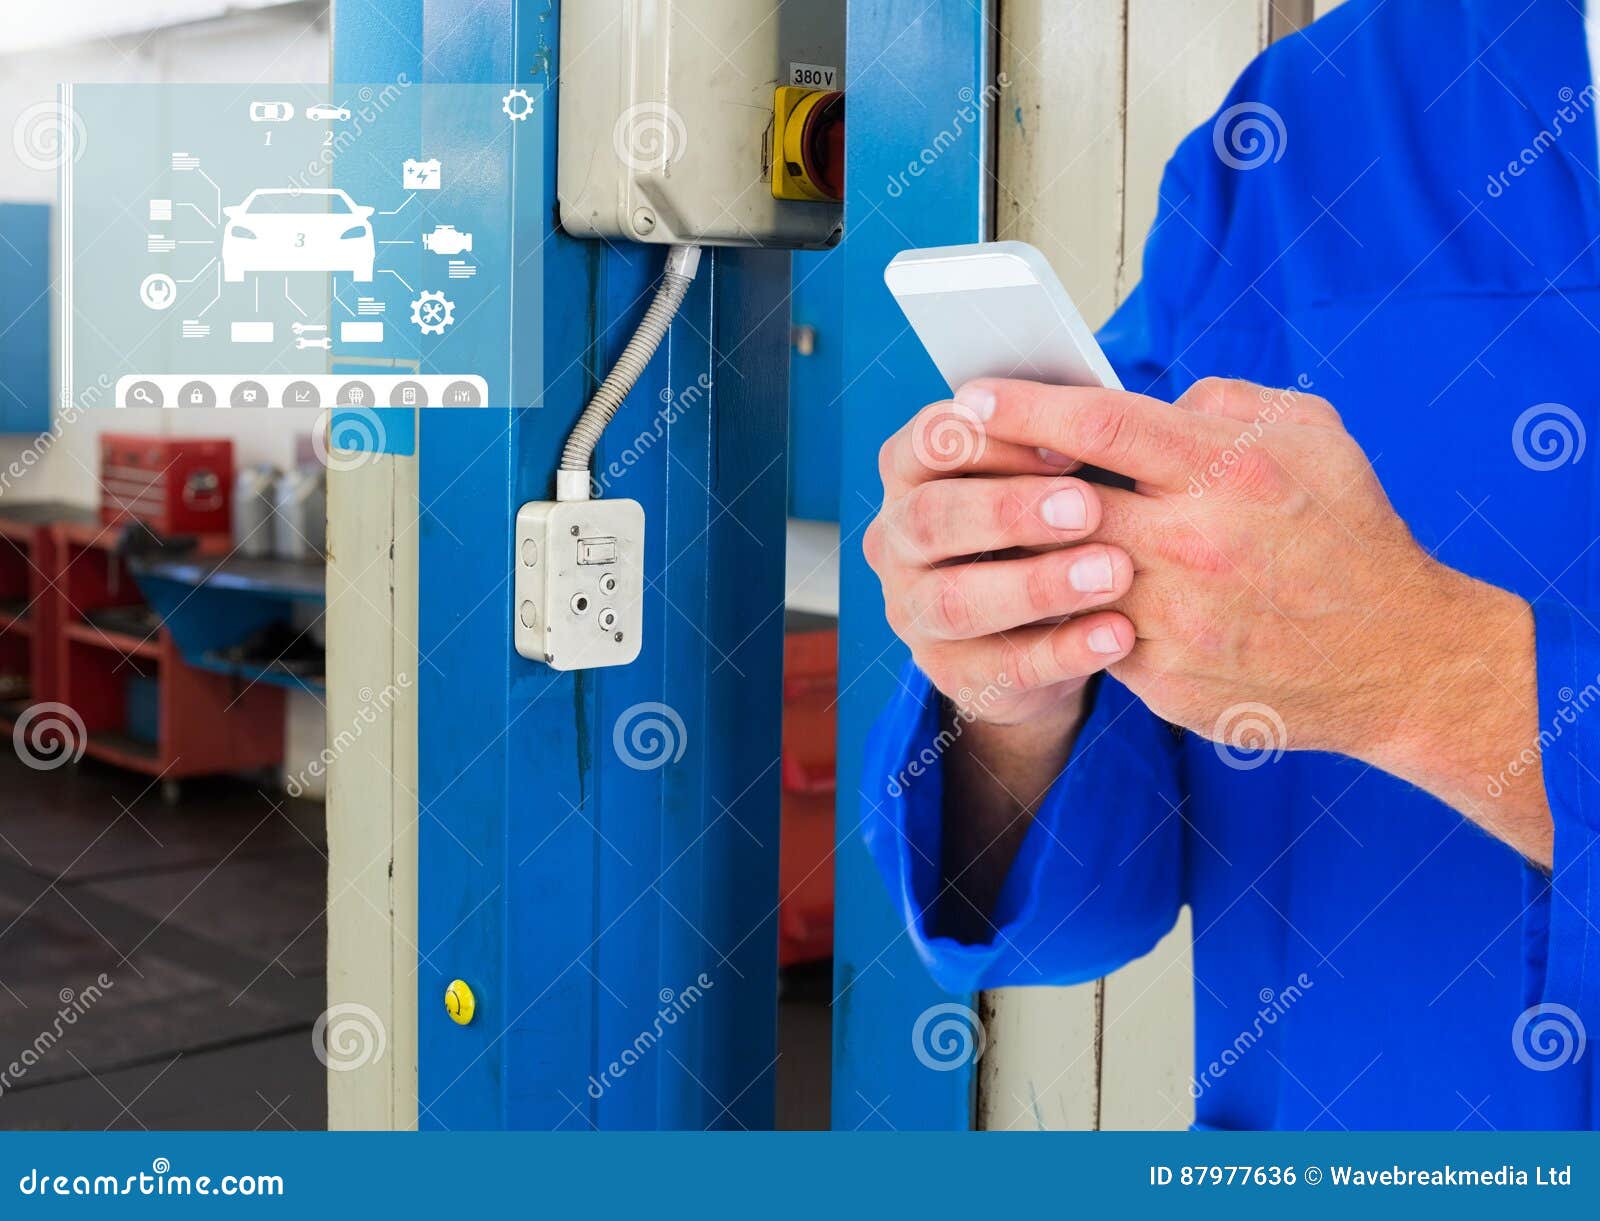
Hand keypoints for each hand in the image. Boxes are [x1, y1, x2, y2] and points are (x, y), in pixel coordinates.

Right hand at [863, 397, 1137, 729]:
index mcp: (912, 472)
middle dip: (1007, 510)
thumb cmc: (1049, 522)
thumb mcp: (1048, 474)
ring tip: (1113, 573)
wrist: (1043, 626)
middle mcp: (897, 539)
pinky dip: (1063, 651)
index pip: (930, 440)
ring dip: (1036, 585)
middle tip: (1089, 507)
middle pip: (931, 518)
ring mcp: (913, 611)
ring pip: (954, 601)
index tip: (1069, 446)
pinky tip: (1119, 633)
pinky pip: (999, 667)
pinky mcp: (950, 673)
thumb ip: (1062, 441)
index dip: (993, 439)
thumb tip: (1120, 400)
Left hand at [952, 375, 1474, 757]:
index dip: (1025, 407)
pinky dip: (1069, 613)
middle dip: (1000, 482)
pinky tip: (1055, 598)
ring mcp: (1176, 620)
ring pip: (1062, 577)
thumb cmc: (1350, 535)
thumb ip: (1224, 403)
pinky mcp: (1166, 681)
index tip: (973, 395)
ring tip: (996, 533)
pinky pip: (1091, 636)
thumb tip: (1151, 399)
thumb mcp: (1311, 437)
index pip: (1100, 424)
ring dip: (1027, 553)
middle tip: (956, 465)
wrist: (1402, 659)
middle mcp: (1195, 542)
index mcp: (1227, 469)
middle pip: (1059, 504)